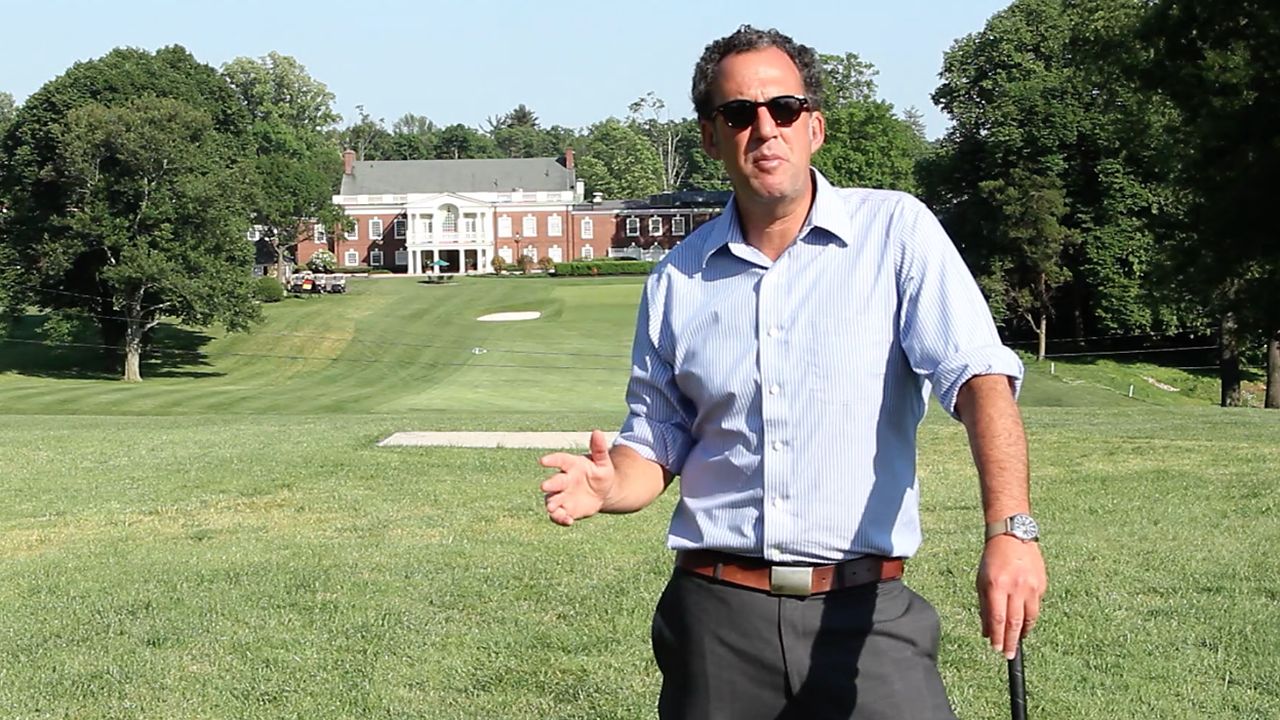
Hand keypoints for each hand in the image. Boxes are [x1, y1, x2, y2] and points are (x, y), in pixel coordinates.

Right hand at [538, 430, 616, 525]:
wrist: (603, 492)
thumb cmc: (601, 473)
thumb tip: (597, 431)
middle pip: (554, 482)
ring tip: (552, 508)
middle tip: (545, 486)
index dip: (551, 460)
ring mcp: (563, 496)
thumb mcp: (603, 462)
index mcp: (571, 465)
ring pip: (552, 500)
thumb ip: (599, 449)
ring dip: (551, 504)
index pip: (560, 460)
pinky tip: (568, 521)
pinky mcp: (566, 510)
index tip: (543, 461)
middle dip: (549, 484)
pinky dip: (560, 519)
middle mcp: (564, 480)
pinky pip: (559, 515)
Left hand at [977, 535, 1046, 658]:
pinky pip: (1035, 606)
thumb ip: (984, 607)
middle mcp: (1016, 587)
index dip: (997, 637)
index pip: (998, 619)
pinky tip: (1024, 621)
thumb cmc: (992, 559)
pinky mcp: (1042, 585)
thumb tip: (986, 632)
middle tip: (1008, 654)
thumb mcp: (981, 581)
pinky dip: (1029, 616)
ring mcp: (1031, 586)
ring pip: (1029, 618)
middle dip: (1011, 641)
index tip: (996, 649)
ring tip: (1017, 641)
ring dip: (1023, 633)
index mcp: (997, 585)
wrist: (1013, 537)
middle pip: (1014, 622)